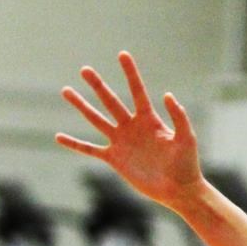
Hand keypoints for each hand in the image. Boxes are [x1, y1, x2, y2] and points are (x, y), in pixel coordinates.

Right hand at [56, 52, 205, 207]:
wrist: (179, 190)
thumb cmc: (187, 164)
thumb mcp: (186, 139)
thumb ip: (179, 117)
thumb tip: (167, 94)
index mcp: (150, 120)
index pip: (137, 91)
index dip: (131, 73)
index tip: (123, 54)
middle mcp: (132, 127)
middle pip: (111, 101)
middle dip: (98, 85)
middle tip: (85, 69)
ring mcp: (122, 142)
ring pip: (97, 120)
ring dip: (82, 106)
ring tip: (66, 91)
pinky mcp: (114, 159)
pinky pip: (90, 149)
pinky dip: (75, 144)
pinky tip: (59, 137)